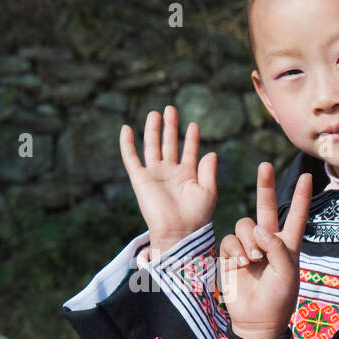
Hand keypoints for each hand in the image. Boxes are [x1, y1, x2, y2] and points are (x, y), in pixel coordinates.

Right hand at [120, 105, 217, 254]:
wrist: (179, 230)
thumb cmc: (197, 216)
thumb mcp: (208, 192)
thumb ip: (208, 172)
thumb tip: (211, 152)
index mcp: (187, 176)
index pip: (189, 152)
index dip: (191, 139)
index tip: (194, 125)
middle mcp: (170, 173)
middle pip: (169, 144)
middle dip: (170, 127)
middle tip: (171, 109)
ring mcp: (155, 174)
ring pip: (152, 146)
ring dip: (153, 130)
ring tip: (155, 113)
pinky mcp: (140, 178)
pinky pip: (131, 158)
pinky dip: (127, 144)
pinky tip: (126, 128)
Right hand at [219, 163, 311, 338]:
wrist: (257, 320)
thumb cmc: (278, 299)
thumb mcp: (286, 273)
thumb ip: (276, 248)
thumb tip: (259, 228)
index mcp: (288, 245)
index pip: (296, 216)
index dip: (301, 197)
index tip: (308, 177)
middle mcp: (268, 242)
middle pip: (266, 207)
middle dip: (265, 186)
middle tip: (265, 165)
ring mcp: (248, 247)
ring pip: (245, 225)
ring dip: (249, 241)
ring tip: (254, 261)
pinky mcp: (231, 254)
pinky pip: (230, 239)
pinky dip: (235, 249)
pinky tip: (242, 264)